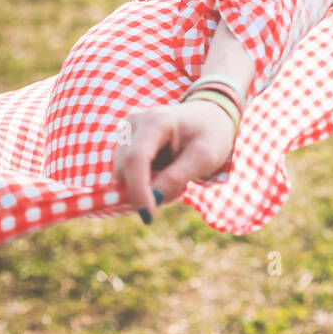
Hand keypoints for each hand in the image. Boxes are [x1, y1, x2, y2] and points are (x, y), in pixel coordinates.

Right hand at [114, 98, 235, 223]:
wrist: (208, 118)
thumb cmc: (209, 136)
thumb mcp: (203, 157)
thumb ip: (177, 177)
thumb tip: (152, 199)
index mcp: (156, 121)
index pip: (136, 159)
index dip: (138, 189)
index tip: (148, 216)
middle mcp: (134, 123)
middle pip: (125, 169)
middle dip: (147, 189)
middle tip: (181, 189)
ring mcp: (126, 132)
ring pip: (123, 175)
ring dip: (147, 187)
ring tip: (177, 177)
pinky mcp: (124, 144)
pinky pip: (126, 174)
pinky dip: (144, 182)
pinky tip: (165, 174)